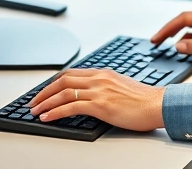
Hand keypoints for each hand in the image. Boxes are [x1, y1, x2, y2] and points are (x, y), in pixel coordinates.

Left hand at [28, 69, 164, 130]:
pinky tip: (47, 117)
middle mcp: (99, 78)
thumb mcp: (122, 86)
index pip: (71, 73)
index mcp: (103, 73)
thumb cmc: (145, 100)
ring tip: (35, 111)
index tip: (45, 90)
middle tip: (33, 102)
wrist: (158, 105)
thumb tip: (93, 95)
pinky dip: (55, 112)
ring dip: (45, 102)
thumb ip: (106, 86)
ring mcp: (99, 91)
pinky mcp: (100, 105)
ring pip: (63, 93)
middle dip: (44, 92)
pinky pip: (71, 106)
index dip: (54, 82)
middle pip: (63, 80)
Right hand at [150, 9, 191, 63]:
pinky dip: (189, 41)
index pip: (184, 19)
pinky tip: (183, 49)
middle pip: (184, 21)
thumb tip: (179, 46)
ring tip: (165, 47)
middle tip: (155, 42)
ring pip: (190, 28)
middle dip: (168, 31)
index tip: (157, 39)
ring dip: (178, 37)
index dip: (167, 29)